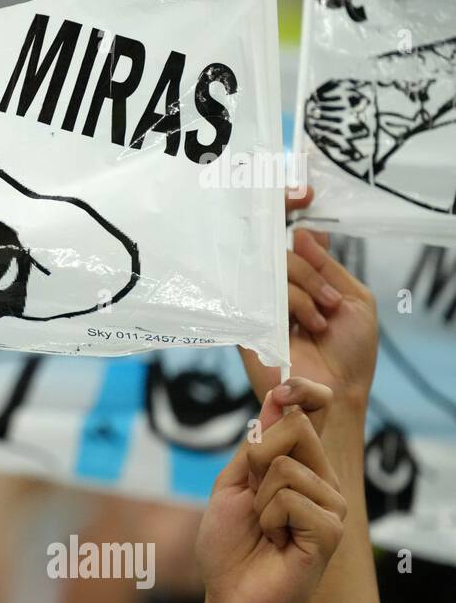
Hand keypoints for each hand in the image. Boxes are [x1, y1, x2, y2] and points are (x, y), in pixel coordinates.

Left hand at [197, 378, 346, 602]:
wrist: (230, 597)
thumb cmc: (228, 545)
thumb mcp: (232, 485)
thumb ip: (253, 447)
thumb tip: (275, 400)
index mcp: (300, 466)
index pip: (313, 415)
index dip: (301, 391)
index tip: (282, 389)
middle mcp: (322, 480)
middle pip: (295, 429)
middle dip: (256, 460)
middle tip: (252, 498)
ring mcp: (331, 505)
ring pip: (286, 467)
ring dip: (259, 500)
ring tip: (264, 529)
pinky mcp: (331, 530)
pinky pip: (291, 498)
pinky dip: (269, 519)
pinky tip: (276, 542)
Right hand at [241, 227, 376, 411]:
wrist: (338, 391)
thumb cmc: (351, 352)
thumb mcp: (355, 298)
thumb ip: (328, 265)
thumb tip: (304, 231)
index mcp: (302, 283)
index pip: (292, 246)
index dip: (294, 230)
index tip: (305, 210)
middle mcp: (278, 292)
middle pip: (280, 256)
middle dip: (310, 274)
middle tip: (330, 303)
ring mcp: (260, 308)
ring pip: (271, 275)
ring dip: (304, 296)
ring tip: (319, 325)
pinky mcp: (247, 326)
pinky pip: (259, 298)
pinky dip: (288, 307)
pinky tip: (299, 329)